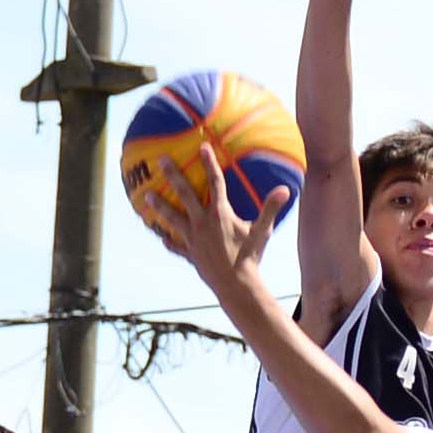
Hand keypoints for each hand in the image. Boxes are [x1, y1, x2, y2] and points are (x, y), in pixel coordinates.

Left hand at [134, 171, 291, 300]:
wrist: (236, 285)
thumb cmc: (251, 257)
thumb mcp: (263, 231)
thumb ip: (271, 208)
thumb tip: (286, 189)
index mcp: (220, 214)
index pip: (214, 182)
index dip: (209, 163)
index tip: (202, 147)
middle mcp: (202, 223)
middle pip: (185, 194)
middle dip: (173, 175)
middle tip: (161, 160)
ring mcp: (193, 239)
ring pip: (172, 218)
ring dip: (159, 206)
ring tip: (146, 196)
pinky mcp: (191, 254)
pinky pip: (177, 246)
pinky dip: (169, 241)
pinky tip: (162, 237)